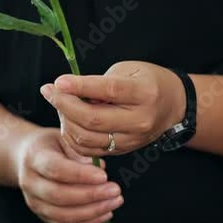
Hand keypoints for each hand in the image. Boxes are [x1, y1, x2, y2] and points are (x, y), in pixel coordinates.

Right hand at [13, 128, 122, 222]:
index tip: (104, 176)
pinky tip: (105, 213)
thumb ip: (79, 151)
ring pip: (63, 215)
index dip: (80, 175)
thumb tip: (98, 167)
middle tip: (115, 190)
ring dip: (92, 212)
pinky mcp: (43, 215)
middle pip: (59, 195)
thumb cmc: (51, 145)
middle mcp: (30, 182)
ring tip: (114, 202)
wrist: (26, 158)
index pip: (56, 169)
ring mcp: (34, 202)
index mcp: (34, 158)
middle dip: (91, 196)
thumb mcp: (63, 137)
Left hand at [39, 61, 186, 156]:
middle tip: (50, 91)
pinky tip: (67, 120)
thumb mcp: (128, 71)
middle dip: (64, 105)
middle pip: (92, 119)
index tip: (58, 81)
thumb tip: (69, 93)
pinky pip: (88, 150)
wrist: (172, 106)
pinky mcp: (122, 150)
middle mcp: (139, 120)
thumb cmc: (147, 81)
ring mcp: (131, 139)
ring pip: (86, 137)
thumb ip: (100, 82)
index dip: (80, 86)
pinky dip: (72, 136)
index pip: (108, 91)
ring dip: (65, 120)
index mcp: (144, 94)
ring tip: (60, 103)